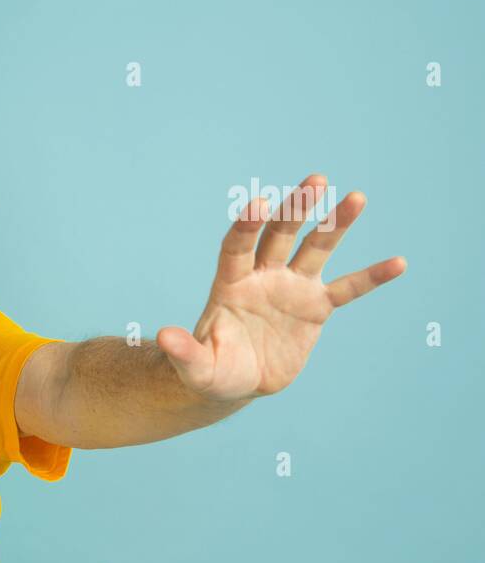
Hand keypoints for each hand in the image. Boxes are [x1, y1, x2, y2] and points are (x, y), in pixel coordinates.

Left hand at [156, 174, 406, 400]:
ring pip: (315, 249)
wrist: (237, 381)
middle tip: (316, 181)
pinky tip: (398, 263)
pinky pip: (347, 289)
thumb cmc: (211, 371)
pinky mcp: (315, 308)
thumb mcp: (195, 367)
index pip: (236, 247)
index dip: (245, 226)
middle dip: (296, 209)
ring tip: (356, 198)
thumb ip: (183, 351)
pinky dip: (371, 277)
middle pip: (279, 235)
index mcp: (230, 284)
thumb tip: (164, 337)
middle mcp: (263, 276)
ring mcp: (291, 288)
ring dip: (335, 224)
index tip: (258, 204)